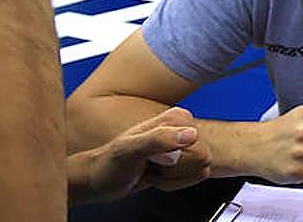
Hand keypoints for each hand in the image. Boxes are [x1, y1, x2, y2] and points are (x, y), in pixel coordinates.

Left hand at [68, 107, 207, 202]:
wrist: (100, 179)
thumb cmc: (110, 164)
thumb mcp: (129, 149)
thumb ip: (159, 139)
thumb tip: (191, 134)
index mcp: (176, 118)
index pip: (200, 149)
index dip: (177, 163)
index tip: (154, 160)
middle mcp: (183, 128)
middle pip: (202, 160)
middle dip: (174, 172)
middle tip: (152, 165)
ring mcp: (184, 143)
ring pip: (200, 170)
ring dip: (173, 179)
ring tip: (152, 169)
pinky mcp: (183, 158)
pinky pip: (194, 177)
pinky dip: (174, 183)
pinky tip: (156, 174)